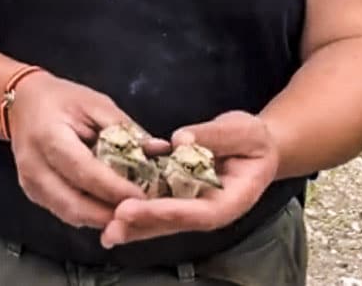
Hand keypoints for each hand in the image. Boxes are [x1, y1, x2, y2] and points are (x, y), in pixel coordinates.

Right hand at [7, 70, 168, 229]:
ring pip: (71, 214)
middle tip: (142, 212)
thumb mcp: (95, 103)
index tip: (143, 196)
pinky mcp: (33, 194)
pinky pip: (65, 212)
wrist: (22, 103)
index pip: (84, 171)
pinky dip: (90, 214)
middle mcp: (34, 166)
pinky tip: (109, 207)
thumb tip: (158, 149)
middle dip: (110, 214)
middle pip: (74, 204)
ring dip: (102, 218)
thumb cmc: (60, 100)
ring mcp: (30, 184)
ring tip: (130, 212)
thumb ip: (125, 128)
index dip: (114, 188)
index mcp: (49, 137)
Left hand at [99, 111, 279, 247]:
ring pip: (162, 221)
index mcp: (231, 201)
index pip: (200, 212)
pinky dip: (135, 213)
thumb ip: (214, 136)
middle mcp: (209, 211)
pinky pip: (156, 208)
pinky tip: (110, 216)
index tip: (139, 208)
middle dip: (144, 225)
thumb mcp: (242, 132)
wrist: (255, 146)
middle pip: (176, 223)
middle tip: (113, 224)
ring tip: (106, 230)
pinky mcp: (178, 198)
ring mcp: (192, 207)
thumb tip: (180, 140)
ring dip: (135, 226)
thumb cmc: (253, 140)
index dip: (169, 212)